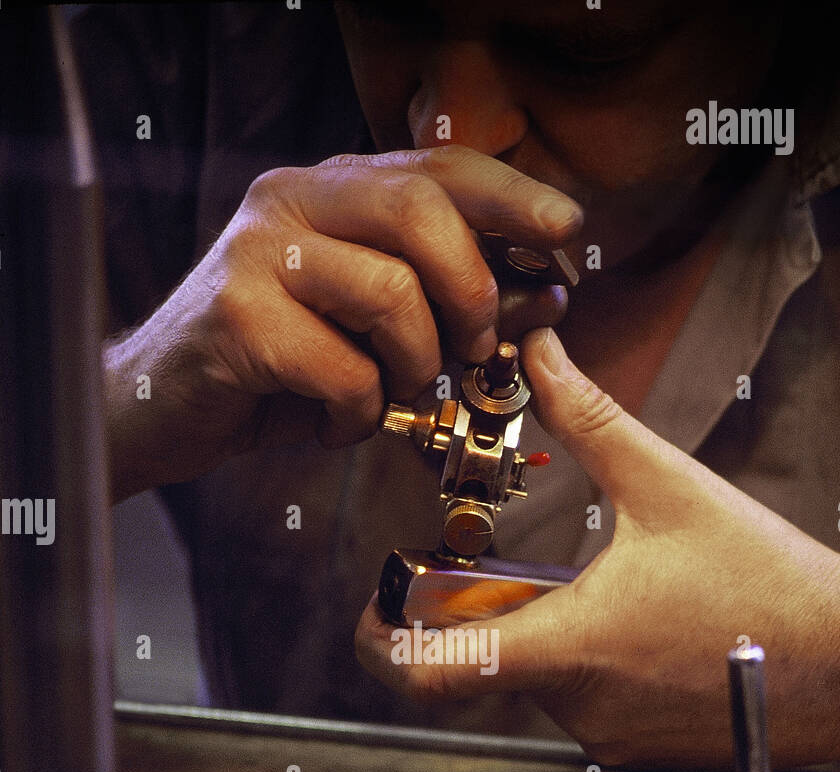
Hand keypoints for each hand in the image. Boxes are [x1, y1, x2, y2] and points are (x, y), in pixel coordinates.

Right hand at [104, 146, 581, 499]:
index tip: (567, 229)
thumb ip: (444, 306)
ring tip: (389, 393)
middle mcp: (290, 201)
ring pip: (389, 293)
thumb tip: (545, 296)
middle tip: (475, 347)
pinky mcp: (236, 320)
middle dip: (471, 290)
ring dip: (413, 366)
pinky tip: (334, 421)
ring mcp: (257, 256)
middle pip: (420, 212)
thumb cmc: (276, 369)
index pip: (436, 166)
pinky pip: (344, 371)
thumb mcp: (370, 330)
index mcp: (328, 189)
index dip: (511, 195)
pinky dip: (357, 415)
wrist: (158, 409)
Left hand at [356, 328, 839, 768]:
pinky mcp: (636, 747)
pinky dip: (583, 660)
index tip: (371, 615)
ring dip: (539, 631)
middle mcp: (576, 705)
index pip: (431, 674)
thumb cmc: (768, 581)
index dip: (381, 648)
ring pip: (535, 680)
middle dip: (480, 613)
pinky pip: (580, 702)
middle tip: (499, 568)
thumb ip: (590, 421)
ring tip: (597, 584)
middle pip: (483, 664)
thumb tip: (540, 356)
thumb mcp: (668, 486)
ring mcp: (606, 735)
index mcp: (567, 644)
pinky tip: (638, 622)